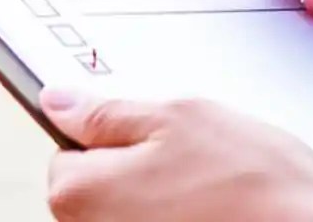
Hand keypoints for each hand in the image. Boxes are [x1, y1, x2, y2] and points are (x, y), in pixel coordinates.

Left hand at [41, 89, 312, 221]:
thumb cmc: (252, 185)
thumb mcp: (175, 117)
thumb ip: (106, 111)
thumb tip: (60, 102)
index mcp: (81, 195)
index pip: (66, 154)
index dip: (110, 136)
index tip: (144, 133)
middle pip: (98, 190)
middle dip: (135, 168)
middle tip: (188, 156)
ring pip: (134, 211)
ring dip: (161, 197)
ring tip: (210, 186)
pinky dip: (182, 218)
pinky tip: (217, 211)